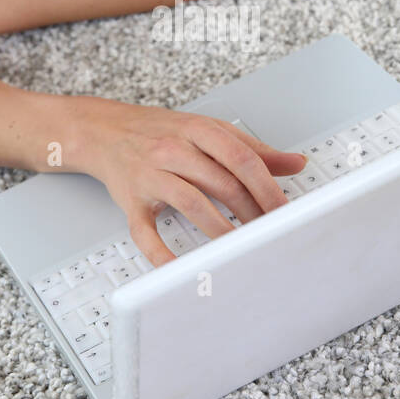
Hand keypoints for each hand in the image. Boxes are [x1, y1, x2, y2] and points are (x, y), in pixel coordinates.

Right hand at [59, 97, 308, 266]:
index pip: (242, 158)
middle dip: (252, 212)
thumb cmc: (159, 132)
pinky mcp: (131, 201)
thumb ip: (252, 148)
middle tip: (270, 233)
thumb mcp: (206, 130)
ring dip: (221, 230)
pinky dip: (163, 253)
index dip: (267, 186)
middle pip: (222, 181)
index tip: (285, 210)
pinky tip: (182, 268)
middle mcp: (173, 149)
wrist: (103, 130)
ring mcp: (150, 175)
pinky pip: (146, 232)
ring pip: (191, 202)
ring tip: (240, 249)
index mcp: (197, 129)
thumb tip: (296, 163)